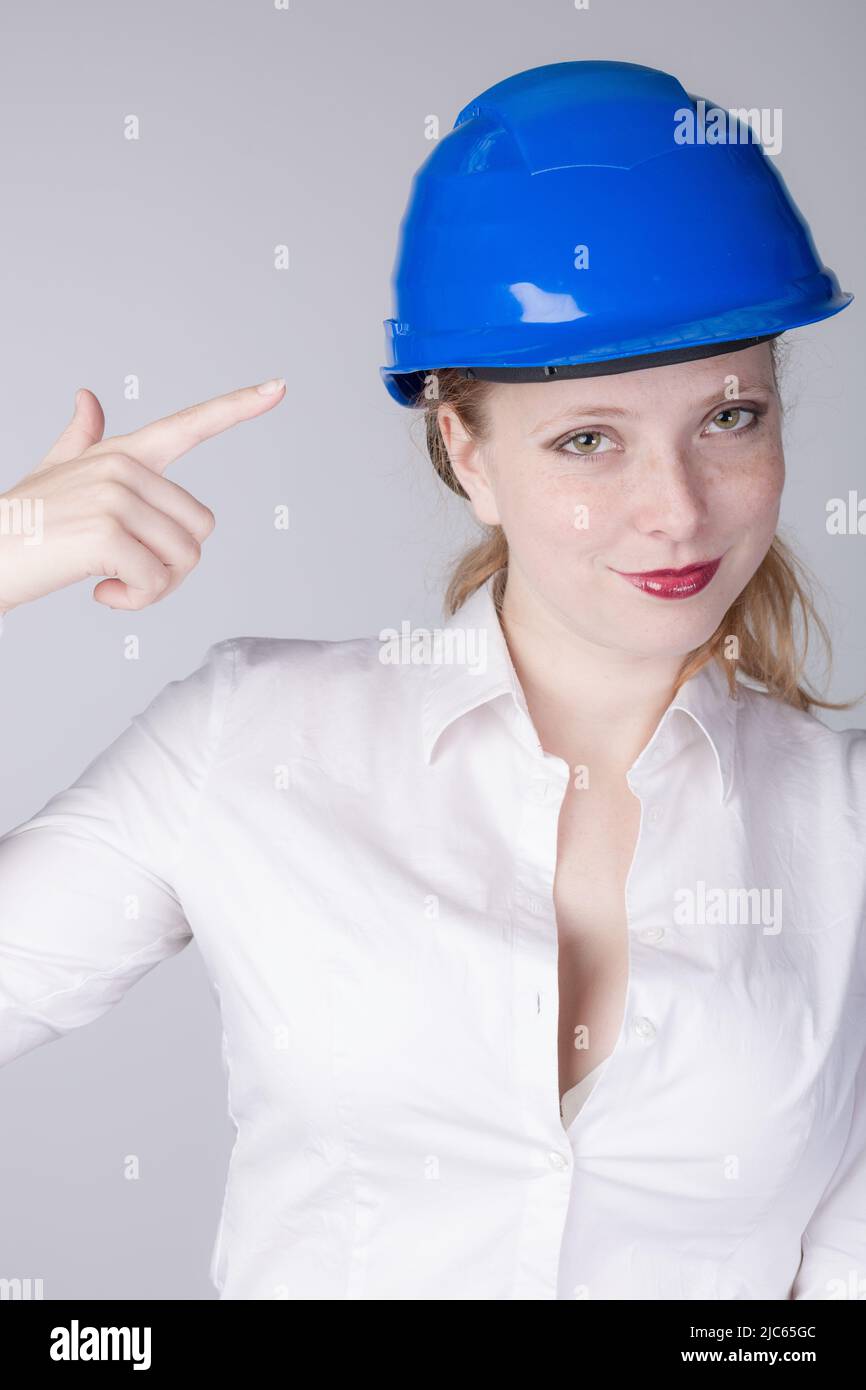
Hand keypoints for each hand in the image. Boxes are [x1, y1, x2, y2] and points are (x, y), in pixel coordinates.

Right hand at [0, 378, 285, 613]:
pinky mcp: (106, 534)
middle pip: (199, 530)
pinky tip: (100, 592)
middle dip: (172, 567)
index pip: (189, 424)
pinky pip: (156, 582)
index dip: (238, 407)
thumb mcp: (53, 475)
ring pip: (183, 560)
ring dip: (153, 589)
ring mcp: (114, 497)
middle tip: (128, 575)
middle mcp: (123, 468)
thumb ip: (80, 440)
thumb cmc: (20, 524)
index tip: (279, 387)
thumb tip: (88, 398)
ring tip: (108, 581)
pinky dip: (134, 602)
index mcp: (120, 454)